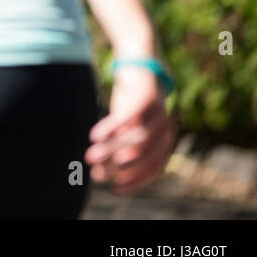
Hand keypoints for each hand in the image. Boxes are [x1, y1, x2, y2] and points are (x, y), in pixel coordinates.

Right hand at [85, 65, 174, 194]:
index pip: (154, 169)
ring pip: (136, 138)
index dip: (135, 182)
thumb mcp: (128, 129)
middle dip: (120, 168)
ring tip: (90, 156)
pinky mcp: (145, 97)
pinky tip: (94, 135)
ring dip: (112, 150)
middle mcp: (165, 130)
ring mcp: (158, 113)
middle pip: (144, 155)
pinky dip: (111, 127)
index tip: (114, 190)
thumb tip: (99, 174)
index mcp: (164, 141)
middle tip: (98, 177)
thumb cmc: (132, 103)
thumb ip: (119, 148)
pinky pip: (128, 116)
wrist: (141, 66)